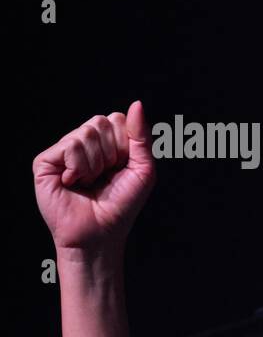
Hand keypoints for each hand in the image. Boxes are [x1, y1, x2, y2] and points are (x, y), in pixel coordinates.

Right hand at [33, 101, 155, 254]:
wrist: (100, 233)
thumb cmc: (122, 204)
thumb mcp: (143, 169)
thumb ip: (141, 136)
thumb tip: (137, 104)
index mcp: (106, 142)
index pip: (117, 119)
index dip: (125, 144)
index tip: (122, 167)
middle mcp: (82, 143)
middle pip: (100, 121)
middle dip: (110, 152)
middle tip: (104, 176)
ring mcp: (63, 151)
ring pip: (85, 132)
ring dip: (95, 163)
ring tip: (89, 182)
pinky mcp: (45, 161)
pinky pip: (69, 145)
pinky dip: (79, 167)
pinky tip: (73, 182)